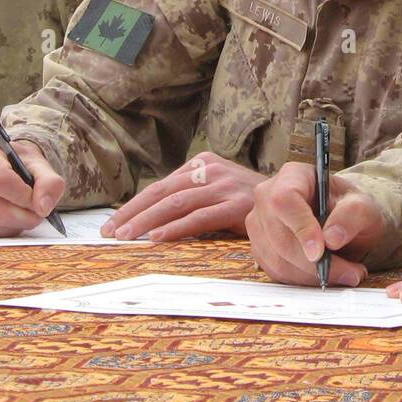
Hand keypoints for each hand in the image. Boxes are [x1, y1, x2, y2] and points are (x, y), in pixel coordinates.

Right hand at [0, 137, 64, 237]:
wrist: (7, 173)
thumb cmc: (22, 168)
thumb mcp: (41, 168)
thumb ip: (50, 183)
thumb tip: (43, 206)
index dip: (23, 196)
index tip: (38, 202)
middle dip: (22, 217)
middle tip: (37, 215)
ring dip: (11, 227)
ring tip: (22, 216)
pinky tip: (5, 221)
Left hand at [101, 151, 264, 241]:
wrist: (289, 201)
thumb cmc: (246, 201)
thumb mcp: (216, 190)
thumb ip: (189, 197)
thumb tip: (148, 219)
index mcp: (202, 163)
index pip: (160, 186)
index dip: (133, 206)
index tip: (112, 224)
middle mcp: (211, 170)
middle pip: (163, 193)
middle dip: (132, 214)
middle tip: (111, 233)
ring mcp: (224, 186)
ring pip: (176, 203)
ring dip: (147, 221)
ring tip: (127, 237)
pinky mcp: (236, 205)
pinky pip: (199, 217)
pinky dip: (175, 228)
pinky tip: (157, 238)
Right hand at [245, 162, 384, 286]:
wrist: (344, 223)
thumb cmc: (351, 209)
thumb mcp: (363, 206)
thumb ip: (352, 215)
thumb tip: (331, 238)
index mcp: (293, 175)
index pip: (285, 199)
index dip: (300, 227)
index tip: (320, 252)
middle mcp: (268, 196)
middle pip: (280, 236)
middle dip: (314, 263)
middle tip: (349, 272)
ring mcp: (260, 224)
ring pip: (277, 259)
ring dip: (313, 276)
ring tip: (346, 274)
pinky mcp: (260, 248)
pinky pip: (276, 272)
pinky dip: (304, 280)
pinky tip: (327, 276)